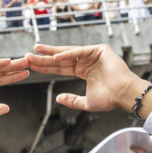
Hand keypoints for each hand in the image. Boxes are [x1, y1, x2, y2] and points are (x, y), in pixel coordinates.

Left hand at [27, 43, 151, 113]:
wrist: (123, 95)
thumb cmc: (109, 99)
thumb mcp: (86, 102)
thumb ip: (72, 100)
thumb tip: (58, 98)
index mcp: (83, 71)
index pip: (60, 68)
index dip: (46, 67)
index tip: (31, 66)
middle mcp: (87, 61)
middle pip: (61, 58)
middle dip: (44, 57)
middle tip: (28, 56)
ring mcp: (93, 55)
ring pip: (68, 53)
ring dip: (51, 52)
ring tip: (36, 51)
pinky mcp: (100, 50)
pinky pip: (80, 51)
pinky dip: (68, 53)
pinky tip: (56, 56)